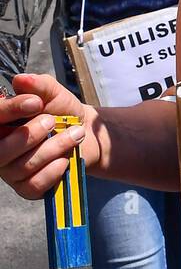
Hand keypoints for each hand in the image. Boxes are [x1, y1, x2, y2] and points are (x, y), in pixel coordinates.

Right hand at [0, 73, 98, 200]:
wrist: (85, 133)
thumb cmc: (62, 112)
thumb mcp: (53, 93)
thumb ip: (39, 85)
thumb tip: (21, 80)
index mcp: (1, 123)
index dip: (11, 109)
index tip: (36, 102)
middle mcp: (0, 148)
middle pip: (2, 149)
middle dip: (32, 134)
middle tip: (53, 121)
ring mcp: (11, 171)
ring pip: (23, 166)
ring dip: (53, 148)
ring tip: (74, 134)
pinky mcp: (26, 188)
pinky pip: (34, 184)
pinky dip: (53, 171)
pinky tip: (66, 159)